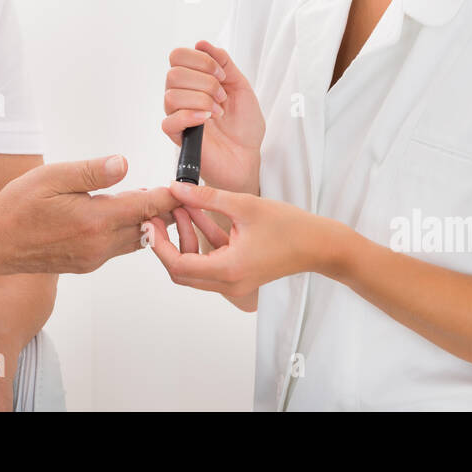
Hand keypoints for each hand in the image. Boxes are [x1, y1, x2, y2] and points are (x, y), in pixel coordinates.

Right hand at [0, 155, 180, 274]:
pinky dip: (128, 231)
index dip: (170, 195)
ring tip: (150, 198)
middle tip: (176, 190)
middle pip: (149, 227)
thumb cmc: (18, 206)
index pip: (147, 207)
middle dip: (165, 210)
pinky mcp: (87, 264)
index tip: (185, 185)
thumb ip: (92, 172)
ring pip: (136, 240)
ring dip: (147, 222)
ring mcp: (94, 258)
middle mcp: (100, 244)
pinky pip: (118, 248)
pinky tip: (120, 214)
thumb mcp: (53, 177)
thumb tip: (124, 163)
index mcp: (95, 220)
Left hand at [145, 181, 330, 299]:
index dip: (159, 244)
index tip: (150, 222)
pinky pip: (211, 259)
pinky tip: (197, 211)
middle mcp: (227, 283)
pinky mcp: (239, 273)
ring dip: (186, 237)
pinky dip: (202, 239)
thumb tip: (175, 187)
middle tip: (157, 216)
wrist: (320, 245)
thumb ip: (206, 197)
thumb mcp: (244, 205)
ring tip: (180, 205)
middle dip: (167, 241)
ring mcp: (233, 281)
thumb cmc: (289, 227)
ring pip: (195, 264)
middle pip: (182, 270)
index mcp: (227, 270)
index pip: (178, 264)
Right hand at [162, 40, 263, 193]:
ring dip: (202, 100)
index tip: (222, 75)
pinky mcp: (177, 136)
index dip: (201, 60)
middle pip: (174, 73)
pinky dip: (191, 116)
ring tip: (218, 112)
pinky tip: (207, 120)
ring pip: (171, 95)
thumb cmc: (244, 126)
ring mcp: (177, 115)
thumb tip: (202, 43)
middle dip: (205, 81)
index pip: (178, 56)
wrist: (247, 156)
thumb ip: (224, 63)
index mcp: (194, 80)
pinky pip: (170, 120)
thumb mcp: (241, 86)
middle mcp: (182, 95)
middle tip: (222, 97)